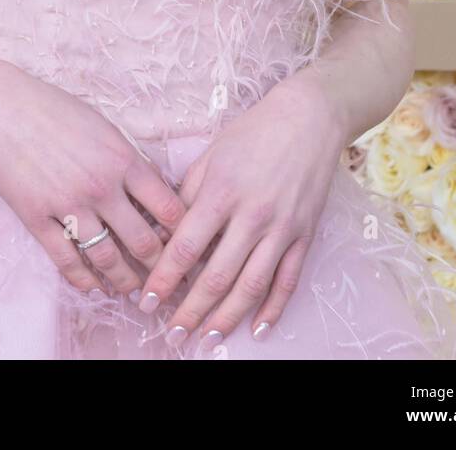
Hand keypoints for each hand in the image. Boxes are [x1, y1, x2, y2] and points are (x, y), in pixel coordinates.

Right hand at [0, 55, 186, 299]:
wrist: (0, 107)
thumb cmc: (55, 110)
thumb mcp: (104, 126)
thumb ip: (130, 159)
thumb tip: (156, 191)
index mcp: (122, 159)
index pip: (168, 209)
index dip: (183, 233)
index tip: (187, 245)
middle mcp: (100, 186)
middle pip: (143, 242)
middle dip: (160, 267)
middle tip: (166, 280)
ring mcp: (68, 205)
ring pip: (107, 259)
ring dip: (125, 281)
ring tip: (133, 290)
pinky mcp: (37, 219)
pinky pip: (66, 261)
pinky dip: (84, 280)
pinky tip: (94, 287)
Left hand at [137, 70, 347, 352]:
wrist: (309, 117)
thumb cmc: (253, 131)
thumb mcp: (211, 154)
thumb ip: (188, 193)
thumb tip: (166, 232)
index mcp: (220, 191)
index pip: (185, 248)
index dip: (163, 280)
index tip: (147, 302)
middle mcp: (251, 214)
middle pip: (216, 276)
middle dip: (191, 310)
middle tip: (173, 335)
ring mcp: (281, 228)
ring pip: (251, 286)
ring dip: (227, 318)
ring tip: (207, 339)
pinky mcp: (304, 234)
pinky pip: (288, 280)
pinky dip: (273, 309)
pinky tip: (256, 328)